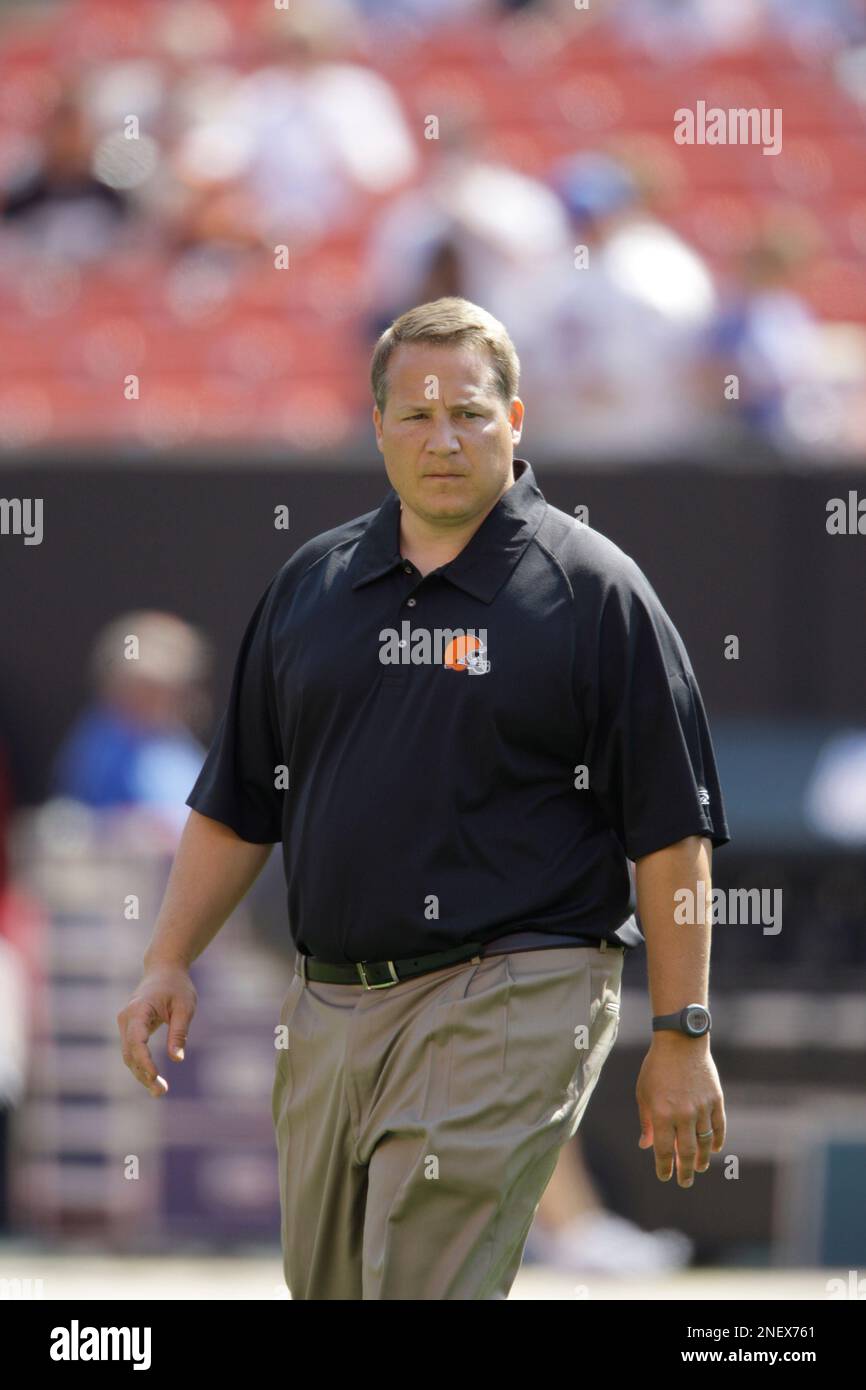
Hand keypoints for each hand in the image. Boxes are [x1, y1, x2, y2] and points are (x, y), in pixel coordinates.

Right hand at [117, 963, 197, 1097]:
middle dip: (143, 1074)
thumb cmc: (177, 986)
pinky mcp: (129, 1029)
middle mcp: (126, 1018)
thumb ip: (179, 1032)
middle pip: (130, 1053)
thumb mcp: (185, 1007)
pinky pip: (132, 1051)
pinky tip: (153, 1080)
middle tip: (161, 1092)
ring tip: (160, 1091)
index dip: (144, 1061)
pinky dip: (141, 1066)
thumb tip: (176, 1059)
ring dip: (141, 1074)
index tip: (155, 1076)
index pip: (137, 1040)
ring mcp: (125, 1024)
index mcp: (139, 1010)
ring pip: (129, 1055)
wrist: (164, 969)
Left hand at [635, 1035, 724, 1186]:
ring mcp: (702, 1108)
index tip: (665, 1176)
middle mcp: (683, 1114)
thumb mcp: (643, 1093)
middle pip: (686, 1152)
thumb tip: (646, 1145)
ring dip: (702, 1159)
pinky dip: (717, 1140)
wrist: (681, 1042)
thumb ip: (646, 1121)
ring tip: (698, 1168)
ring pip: (704, 1143)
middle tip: (685, 1182)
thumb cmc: (657, 1067)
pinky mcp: (716, 1100)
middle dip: (685, 1170)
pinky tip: (713, 1149)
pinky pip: (719, 1127)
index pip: (663, 1150)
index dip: (664, 1167)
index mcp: (662, 1113)